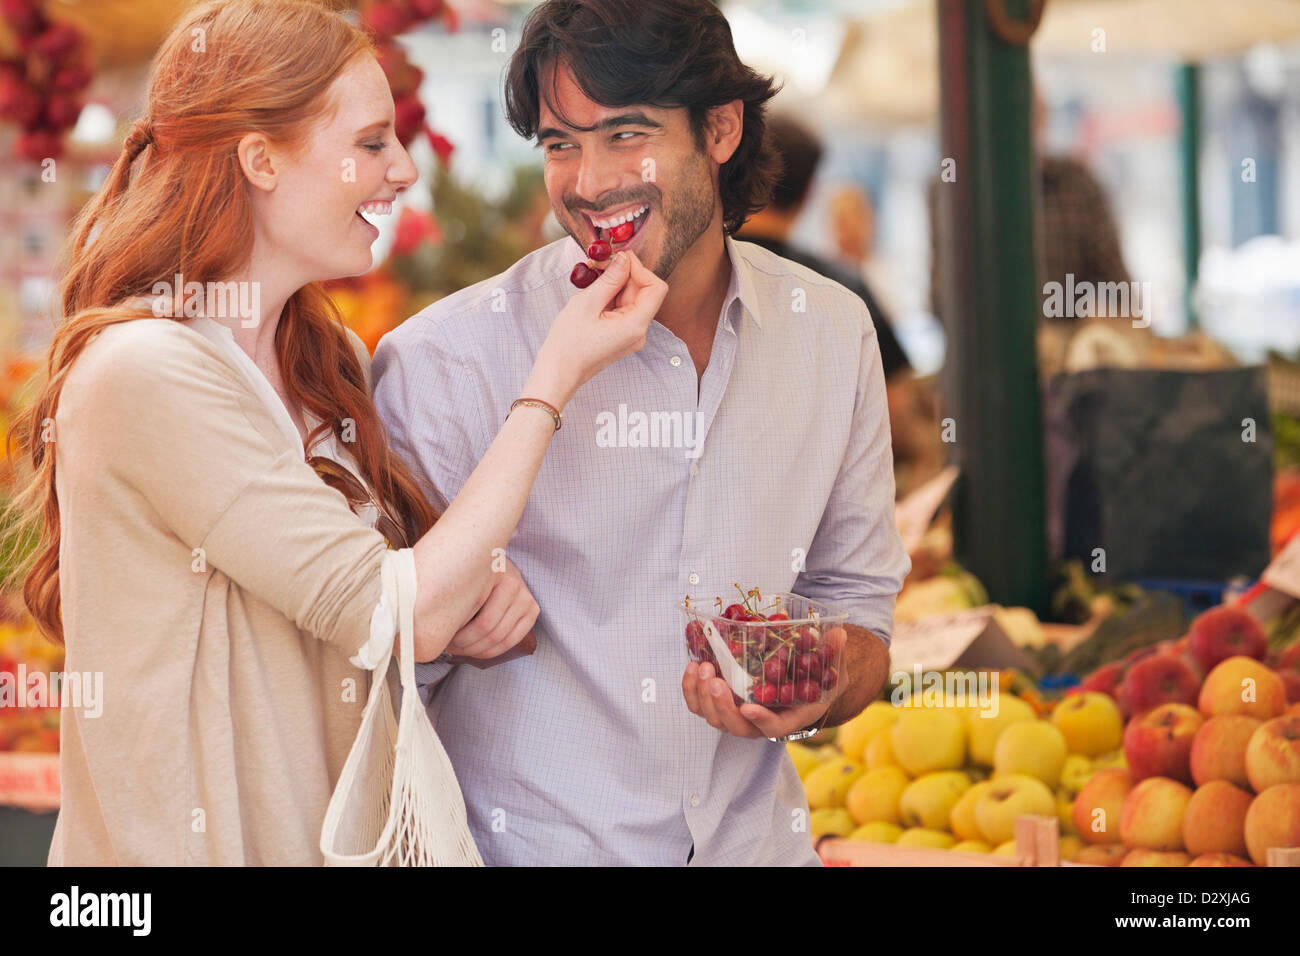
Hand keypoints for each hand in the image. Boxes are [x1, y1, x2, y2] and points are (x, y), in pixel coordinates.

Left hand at [442, 558, 538, 659]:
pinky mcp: (532, 610)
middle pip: (487, 628)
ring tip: (459, 649)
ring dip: (475, 649)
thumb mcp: (458, 577)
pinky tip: (475, 649)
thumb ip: (450, 595)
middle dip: (464, 643)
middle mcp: (513, 583)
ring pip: (499, 638)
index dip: (455, 631)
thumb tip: (425, 623)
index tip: (441, 637)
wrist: (494, 562)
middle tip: (448, 646)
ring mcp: (525, 597)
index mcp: (493, 572)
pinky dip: (491, 651)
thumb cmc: (469, 574)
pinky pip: (511, 641)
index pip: (473, 612)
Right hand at [525, 250, 666, 409]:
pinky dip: (611, 296)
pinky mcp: (622, 335)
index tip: (617, 260)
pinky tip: (594, 293)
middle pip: (644, 291)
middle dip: (624, 273)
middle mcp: (640, 331)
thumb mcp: (587, 304)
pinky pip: (623, 309)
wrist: (558, 372)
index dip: (639, 269)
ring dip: (615, 283)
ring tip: (592, 277)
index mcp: (636, 325)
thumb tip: (624, 259)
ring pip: (633, 298)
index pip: (656, 287)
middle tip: (598, 264)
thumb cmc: (568, 343)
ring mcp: (632, 335)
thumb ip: (610, 279)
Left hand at [681, 626, 847, 738]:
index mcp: (788, 718)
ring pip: (714, 717)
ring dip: (704, 695)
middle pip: (736, 727)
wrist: (799, 684)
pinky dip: (692, 690)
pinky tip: (692, 667)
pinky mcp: (721, 703)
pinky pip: (700, 705)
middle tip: (716, 680)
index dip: (760, 720)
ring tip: (703, 666)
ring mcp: (738, 715)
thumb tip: (839, 635)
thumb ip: (834, 654)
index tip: (748, 707)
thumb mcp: (832, 668)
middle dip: (722, 706)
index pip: (772, 728)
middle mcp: (760, 722)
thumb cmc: (817, 680)